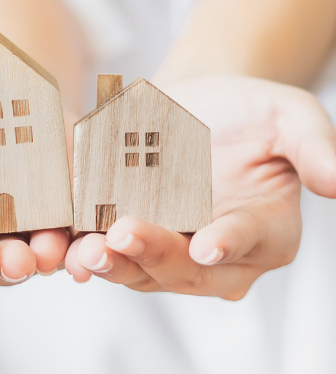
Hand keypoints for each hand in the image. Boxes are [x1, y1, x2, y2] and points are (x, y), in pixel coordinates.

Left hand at [64, 76, 335, 298]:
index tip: (208, 245)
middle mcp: (218, 257)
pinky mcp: (125, 240)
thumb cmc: (251, 110)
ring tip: (89, 250)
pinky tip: (64, 247)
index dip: (229, 244)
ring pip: (140, 270)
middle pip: (187, 267)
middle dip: (155, 254)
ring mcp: (169, 251)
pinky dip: (83, 253)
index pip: (248, 243)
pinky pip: (104, 254)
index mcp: (266, 232)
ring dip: (113, 263)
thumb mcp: (290, 114)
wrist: (193, 103)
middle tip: (124, 234)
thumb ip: (314, 147)